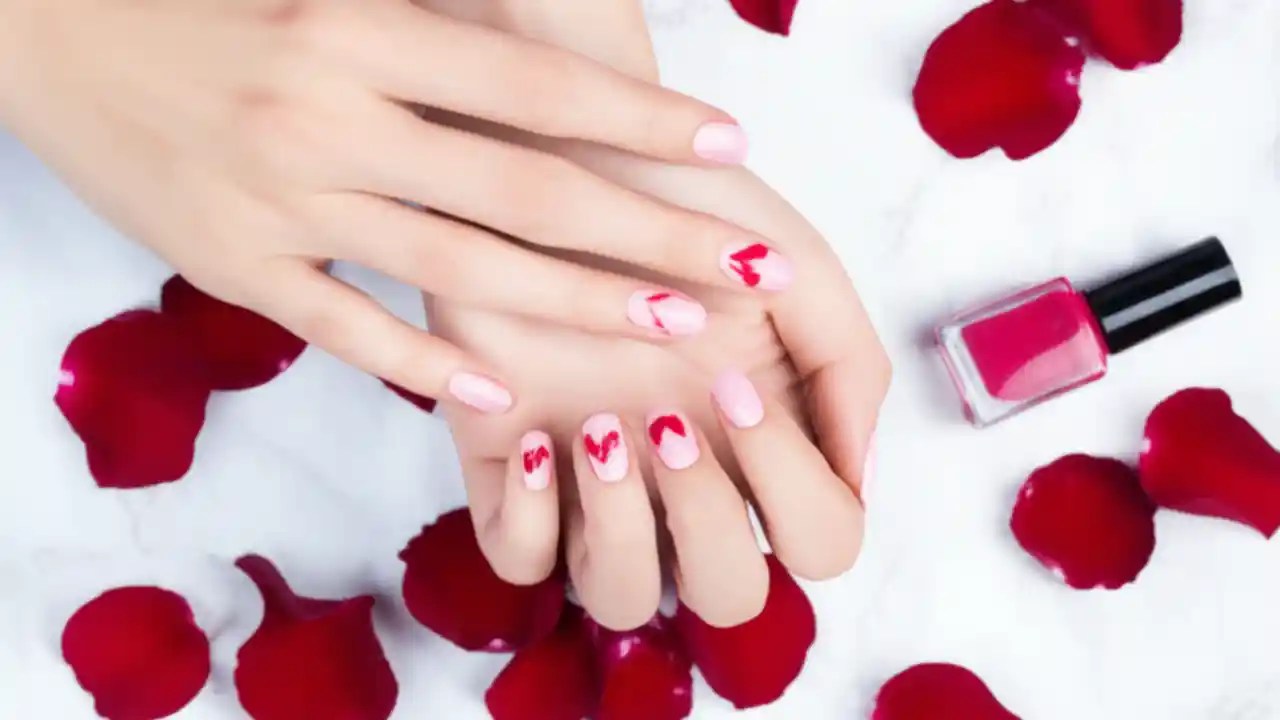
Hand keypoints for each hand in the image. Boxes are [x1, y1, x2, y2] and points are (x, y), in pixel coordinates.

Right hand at [0, 0, 781, 412]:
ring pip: (458, 267)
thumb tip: (545, 56)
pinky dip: (421, 360)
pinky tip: (496, 392)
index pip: (531, 86)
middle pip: (524, 189)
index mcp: (357, 28)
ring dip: (576, 304)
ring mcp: (281, 200)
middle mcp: (328, 114)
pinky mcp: (232, 265)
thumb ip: (435, 17)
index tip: (725, 148)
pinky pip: (345, 326)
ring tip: (672, 327)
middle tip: (743, 266)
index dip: (636, 120)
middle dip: (648, 231)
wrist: (38, 27)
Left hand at [420, 1, 890, 628]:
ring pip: (620, 598)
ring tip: (603, 431)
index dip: (794, 491)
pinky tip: (540, 434)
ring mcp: (598, 477)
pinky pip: (518, 559)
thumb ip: (851, 370)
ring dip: (621, 533)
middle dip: (706, 523)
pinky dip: (530, 521)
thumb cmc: (686, 199)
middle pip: (727, 596)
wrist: (566, 143)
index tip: (735, 382)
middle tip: (665, 417)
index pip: (820, 540)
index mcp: (766, 438)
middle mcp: (688, 475)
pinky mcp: (508, 460)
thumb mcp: (798, 267)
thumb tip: (858, 479)